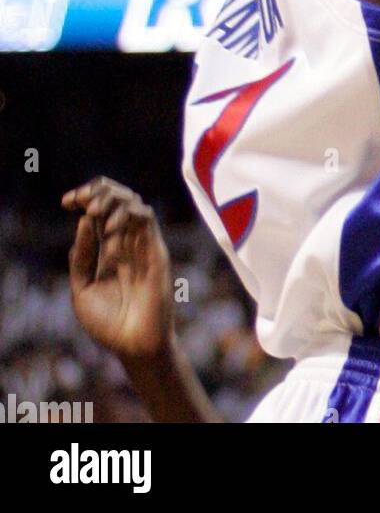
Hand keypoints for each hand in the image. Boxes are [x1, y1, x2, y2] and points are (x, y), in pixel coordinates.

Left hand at [63, 176, 173, 359]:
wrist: (133, 345)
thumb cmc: (109, 324)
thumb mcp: (82, 289)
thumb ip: (82, 258)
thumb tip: (84, 222)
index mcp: (109, 249)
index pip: (101, 210)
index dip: (86, 198)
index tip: (66, 202)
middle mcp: (127, 241)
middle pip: (118, 198)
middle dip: (98, 191)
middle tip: (80, 200)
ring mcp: (143, 244)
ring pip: (133, 201)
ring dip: (111, 199)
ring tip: (92, 211)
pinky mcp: (156, 250)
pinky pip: (146, 219)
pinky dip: (126, 215)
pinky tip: (109, 229)